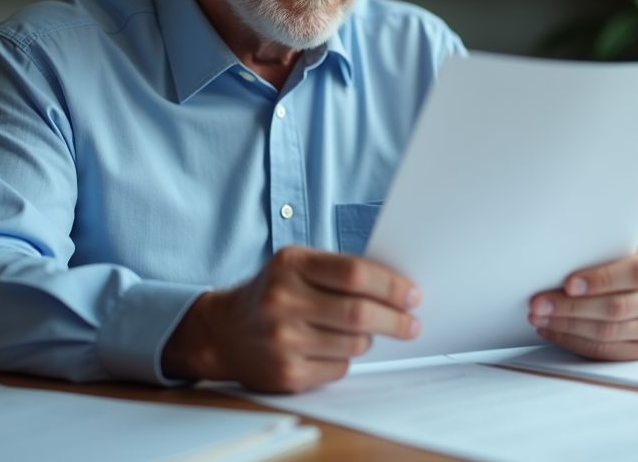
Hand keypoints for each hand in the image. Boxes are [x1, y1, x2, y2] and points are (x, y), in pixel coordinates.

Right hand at [161, 246, 420, 391]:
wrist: (224, 331)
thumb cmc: (274, 292)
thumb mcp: (298, 265)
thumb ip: (340, 270)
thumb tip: (398, 289)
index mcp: (290, 264)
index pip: (355, 274)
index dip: (391, 286)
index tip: (413, 295)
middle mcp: (282, 301)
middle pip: (359, 313)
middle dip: (395, 319)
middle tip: (412, 323)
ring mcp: (282, 340)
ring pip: (355, 343)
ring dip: (370, 339)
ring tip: (366, 332)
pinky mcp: (286, 373)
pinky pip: (340, 367)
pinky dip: (346, 358)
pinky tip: (333, 347)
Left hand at [529, 247, 637, 360]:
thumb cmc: (623, 263)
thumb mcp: (619, 250)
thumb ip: (598, 256)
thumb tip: (554, 266)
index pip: (635, 273)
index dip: (600, 279)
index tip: (568, 284)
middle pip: (616, 307)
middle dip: (571, 307)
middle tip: (539, 303)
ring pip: (607, 332)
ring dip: (566, 326)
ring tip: (539, 317)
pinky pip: (604, 351)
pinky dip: (573, 341)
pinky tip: (552, 330)